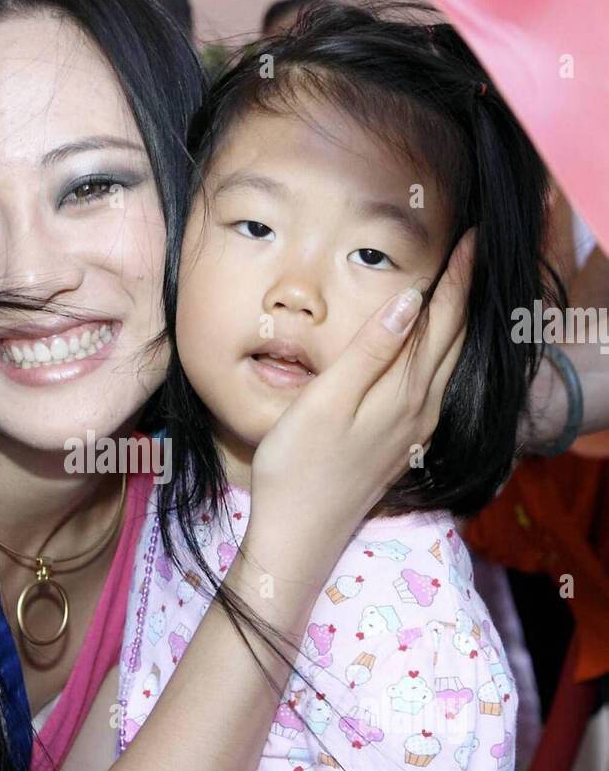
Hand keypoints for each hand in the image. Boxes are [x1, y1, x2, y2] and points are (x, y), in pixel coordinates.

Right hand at [251, 231, 473, 539]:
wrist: (299, 534)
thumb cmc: (297, 467)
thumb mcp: (324, 401)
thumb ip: (369, 351)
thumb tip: (410, 301)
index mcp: (402, 391)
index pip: (441, 320)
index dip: (457, 276)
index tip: (470, 236)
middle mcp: (420, 409)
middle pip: (453, 339)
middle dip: (466, 292)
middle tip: (472, 250)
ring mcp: (415, 431)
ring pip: (449, 365)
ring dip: (459, 324)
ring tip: (461, 289)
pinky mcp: (403, 447)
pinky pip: (437, 387)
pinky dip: (445, 356)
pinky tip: (437, 352)